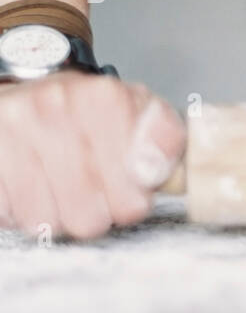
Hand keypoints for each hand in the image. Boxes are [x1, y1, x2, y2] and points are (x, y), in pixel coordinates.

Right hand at [0, 71, 184, 239]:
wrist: (28, 89)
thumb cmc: (90, 111)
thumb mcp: (141, 112)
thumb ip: (164, 140)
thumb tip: (153, 173)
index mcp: (103, 99)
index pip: (132, 199)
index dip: (134, 201)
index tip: (130, 186)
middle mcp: (54, 109)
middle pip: (89, 218)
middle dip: (97, 212)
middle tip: (94, 188)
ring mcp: (12, 130)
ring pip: (47, 223)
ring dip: (58, 214)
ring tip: (61, 186)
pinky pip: (11, 215)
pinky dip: (22, 209)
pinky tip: (32, 185)